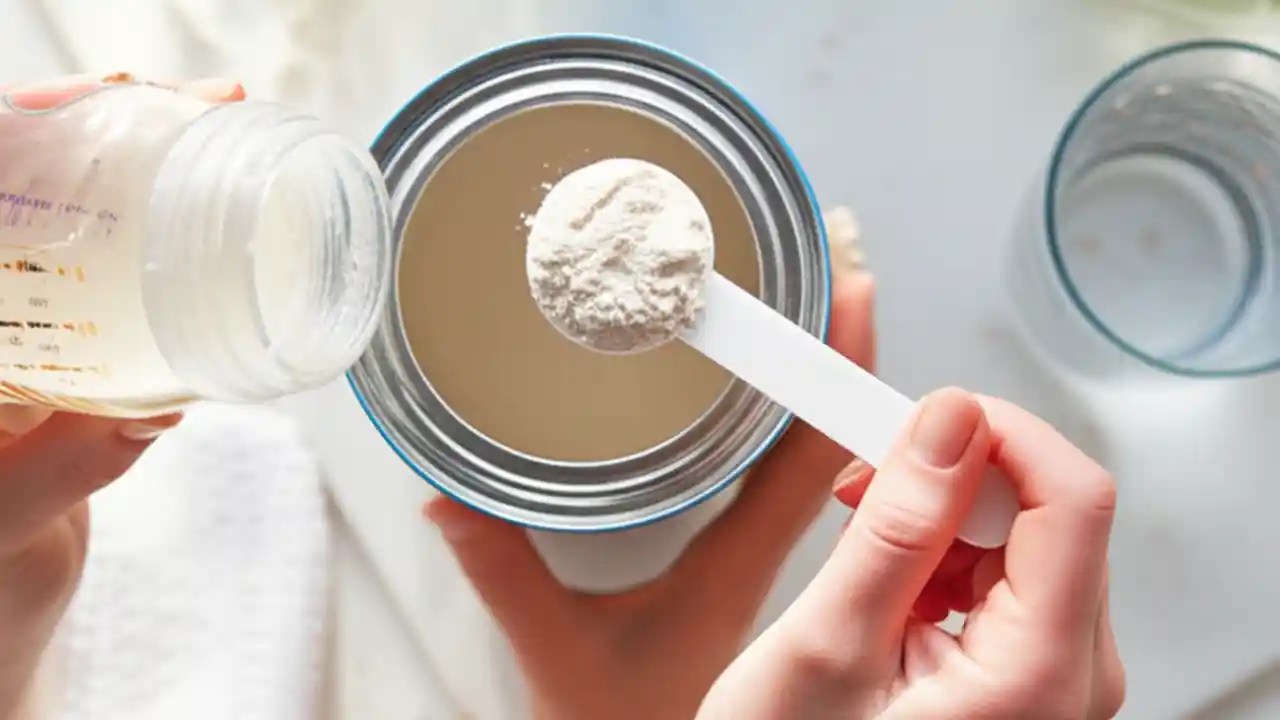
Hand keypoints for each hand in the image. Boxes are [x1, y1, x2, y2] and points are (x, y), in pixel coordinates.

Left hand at [0, 75, 242, 718]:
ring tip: (207, 127)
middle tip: (190, 104)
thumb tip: (162, 403)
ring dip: (142, 160)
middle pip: (32, 180)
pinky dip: (163, 228)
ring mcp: (23, 321)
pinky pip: (113, 266)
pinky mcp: (68, 342)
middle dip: (101, 119)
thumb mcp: (2, 519)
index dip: (25, 122)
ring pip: (74, 211)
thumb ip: (66, 465)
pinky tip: (201, 205)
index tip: (95, 96)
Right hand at [425, 270, 875, 719]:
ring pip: (811, 457)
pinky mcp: (737, 563)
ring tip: (802, 306)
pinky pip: (782, 479)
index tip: (850, 286)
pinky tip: (760, 388)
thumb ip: (500, 568)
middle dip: (832, 352)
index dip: (840, 366)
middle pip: (827, 436)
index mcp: (743, 566)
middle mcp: (765, 554)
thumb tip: (445, 493)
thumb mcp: (556, 646)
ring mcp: (758, 559)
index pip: (812, 453)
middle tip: (822, 269)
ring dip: (817, 386)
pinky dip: (785, 424)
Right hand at [698, 390, 1124, 718]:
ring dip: (941, 517)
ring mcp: (1052, 680)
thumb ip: (899, 526)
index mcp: (1038, 677)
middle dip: (955, 479)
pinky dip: (943, 556)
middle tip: (866, 484)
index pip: (1074, 499)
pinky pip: (1007, 578)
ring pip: (1025, 540)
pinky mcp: (1024, 675)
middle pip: (1052, 516)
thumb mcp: (830, 642)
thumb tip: (951, 422)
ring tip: (864, 543)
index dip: (999, 433)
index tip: (923, 417)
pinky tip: (888, 579)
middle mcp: (1070, 680)